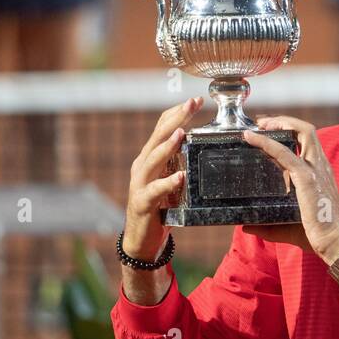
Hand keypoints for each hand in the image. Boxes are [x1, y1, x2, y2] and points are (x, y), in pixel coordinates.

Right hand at [124, 96, 202, 258]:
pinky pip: (155, 191)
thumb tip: (199, 143)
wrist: (142, 239)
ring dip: (167, 146)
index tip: (195, 100)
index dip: (177, 113)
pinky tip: (180, 176)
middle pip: (157, 137)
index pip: (161, 128)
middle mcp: (142, 166)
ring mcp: (140, 184)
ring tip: (181, 134)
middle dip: (175, 119)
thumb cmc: (160, 206)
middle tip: (191, 104)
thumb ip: (179, 162)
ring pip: (152, 160)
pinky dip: (168, 183)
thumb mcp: (169, 179)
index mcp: (149, 158)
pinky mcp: (143, 203)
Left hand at [241, 116, 338, 265]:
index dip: (289, 131)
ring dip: (278, 123)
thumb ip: (268, 225)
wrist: (336, 242)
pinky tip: (252, 138)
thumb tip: (247, 226)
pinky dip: (267, 142)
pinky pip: (285, 153)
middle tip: (261, 123)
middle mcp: (320, 165)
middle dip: (283, 121)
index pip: (307, 142)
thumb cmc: (317, 235)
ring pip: (302, 132)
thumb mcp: (287, 226)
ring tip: (258, 125)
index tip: (268, 131)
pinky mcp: (306, 177)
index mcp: (319, 172)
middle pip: (307, 130)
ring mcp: (315, 169)